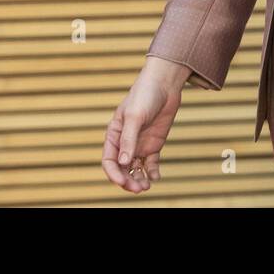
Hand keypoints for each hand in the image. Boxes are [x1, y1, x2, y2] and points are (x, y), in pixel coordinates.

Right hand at [101, 61, 185, 193]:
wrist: (164, 85)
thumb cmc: (145, 96)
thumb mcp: (134, 116)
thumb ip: (129, 139)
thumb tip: (123, 163)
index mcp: (114, 134)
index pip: (109, 160)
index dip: (113, 174)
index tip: (122, 183)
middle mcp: (125, 143)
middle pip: (122, 169)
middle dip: (127, 181)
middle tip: (139, 189)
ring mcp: (139, 144)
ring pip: (135, 169)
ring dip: (139, 179)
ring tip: (147, 186)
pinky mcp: (153, 145)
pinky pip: (150, 164)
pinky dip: (152, 173)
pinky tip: (155, 177)